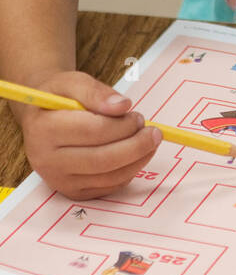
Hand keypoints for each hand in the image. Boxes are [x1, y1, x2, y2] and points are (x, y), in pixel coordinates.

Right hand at [17, 71, 161, 199]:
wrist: (42, 119)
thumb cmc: (59, 98)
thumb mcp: (71, 82)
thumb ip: (96, 91)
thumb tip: (123, 106)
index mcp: (43, 129)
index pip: (91, 132)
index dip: (121, 125)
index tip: (138, 116)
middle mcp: (46, 159)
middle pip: (101, 159)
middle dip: (135, 145)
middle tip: (153, 132)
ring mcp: (58, 179)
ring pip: (107, 177)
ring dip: (137, 159)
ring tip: (148, 141)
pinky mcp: (71, 192)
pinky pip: (108, 188)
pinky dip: (129, 172)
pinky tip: (136, 155)